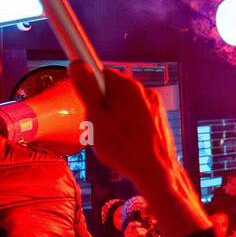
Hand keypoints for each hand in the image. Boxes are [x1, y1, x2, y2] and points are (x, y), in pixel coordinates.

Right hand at [69, 63, 179, 193]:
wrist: (156, 171)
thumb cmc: (125, 149)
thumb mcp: (96, 119)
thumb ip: (87, 90)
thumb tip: (77, 65)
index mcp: (129, 88)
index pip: (102, 73)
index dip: (90, 87)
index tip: (85, 101)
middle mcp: (145, 92)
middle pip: (114, 90)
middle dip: (102, 105)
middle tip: (97, 126)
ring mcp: (154, 105)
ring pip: (124, 104)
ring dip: (114, 116)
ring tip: (112, 138)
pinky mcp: (158, 118)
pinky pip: (136, 115)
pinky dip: (128, 125)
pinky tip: (125, 142)